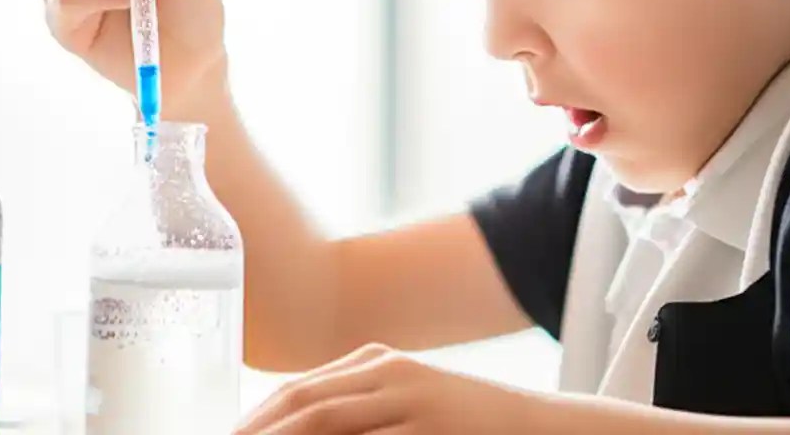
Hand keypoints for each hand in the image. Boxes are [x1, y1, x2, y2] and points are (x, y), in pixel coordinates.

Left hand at [234, 343, 538, 434]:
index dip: (255, 418)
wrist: (534, 424)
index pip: (296, 390)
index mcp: (373, 362)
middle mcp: (386, 371)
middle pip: (303, 402)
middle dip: (257, 429)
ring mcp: (409, 398)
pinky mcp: (430, 427)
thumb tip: (292, 425)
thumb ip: (354, 413)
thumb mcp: (402, 405)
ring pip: (327, 420)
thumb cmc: (460, 423)